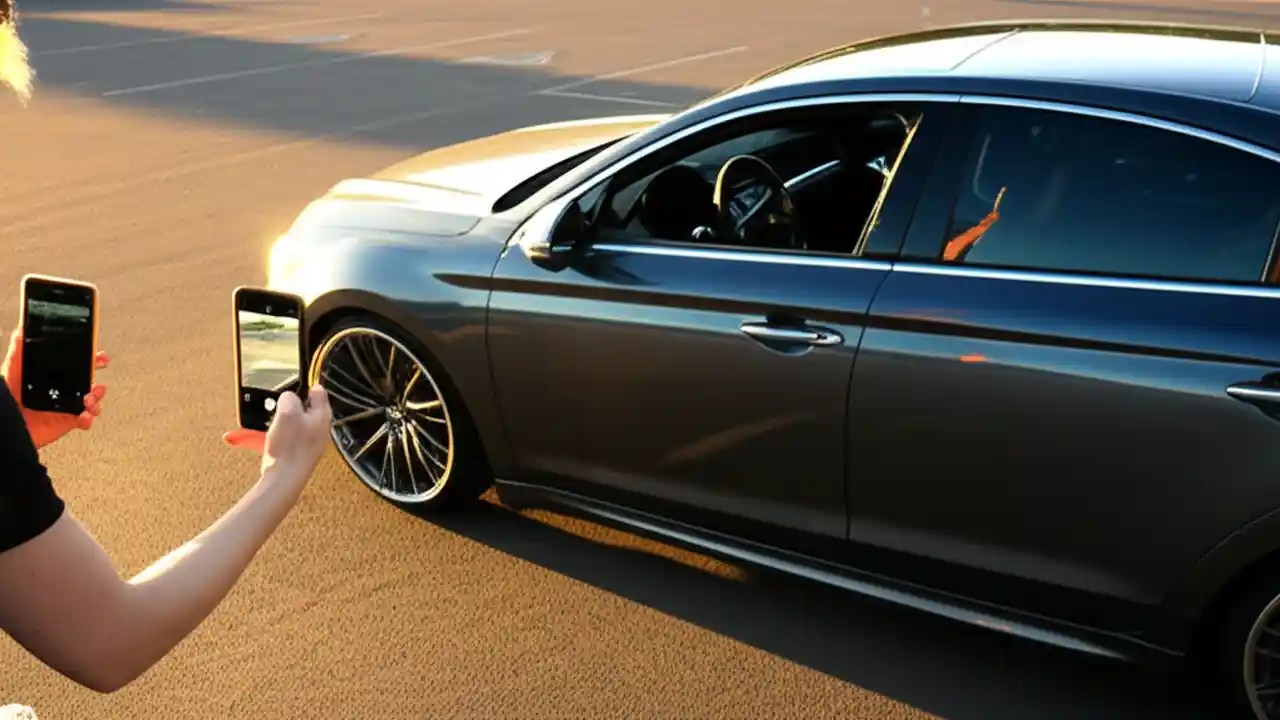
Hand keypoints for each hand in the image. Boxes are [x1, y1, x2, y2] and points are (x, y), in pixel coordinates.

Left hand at [2, 327, 109, 449]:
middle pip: (90, 383)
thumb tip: (23, 327)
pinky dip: (89, 419)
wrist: (5, 422)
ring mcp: (65, 406)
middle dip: (98, 382)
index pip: (77, 365)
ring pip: (92, 401)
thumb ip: (19, 347)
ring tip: (89, 400)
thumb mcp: (12, 367)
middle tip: (97, 385)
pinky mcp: (66, 421)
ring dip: (96, 400)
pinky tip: (83, 416)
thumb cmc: (5, 395)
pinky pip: (86, 420)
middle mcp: (61, 390)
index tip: (99, 357)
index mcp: (52, 375)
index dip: (91, 360)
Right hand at [224, 385, 331, 488]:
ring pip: (294, 423)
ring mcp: (310, 442)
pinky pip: (287, 438)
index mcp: (322, 415)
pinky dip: (277, 435)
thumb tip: (289, 398)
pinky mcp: (298, 453)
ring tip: (271, 422)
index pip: (319, 391)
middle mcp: (320, 428)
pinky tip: (268, 439)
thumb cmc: (289, 446)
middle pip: (305, 408)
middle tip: (278, 404)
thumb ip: (289, 397)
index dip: (306, 384)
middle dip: (290, 405)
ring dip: (281, 420)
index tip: (295, 381)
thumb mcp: (287, 411)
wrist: (284, 479)